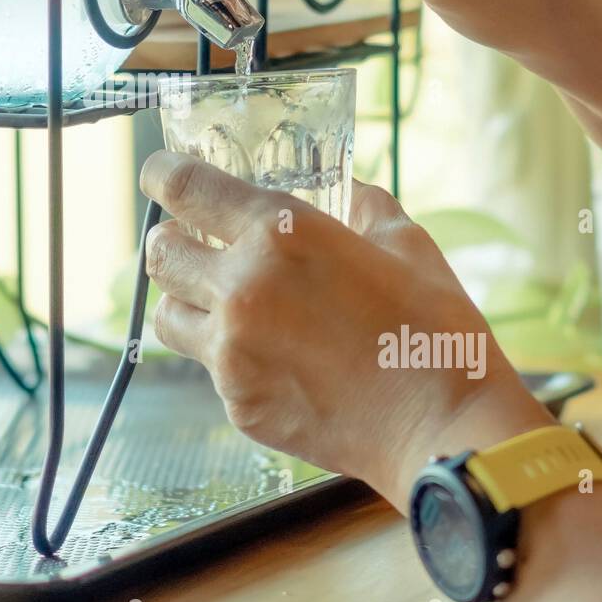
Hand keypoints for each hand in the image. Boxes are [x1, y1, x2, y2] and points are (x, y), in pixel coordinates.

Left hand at [141, 151, 549, 510]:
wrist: (442, 428)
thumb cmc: (434, 331)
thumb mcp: (408, 246)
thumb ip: (367, 209)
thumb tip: (352, 194)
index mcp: (281, 234)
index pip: (184, 188)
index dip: (162, 174)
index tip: (159, 173)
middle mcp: (241, 288)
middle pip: (159, 254)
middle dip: (171, 242)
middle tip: (194, 244)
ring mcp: (233, 353)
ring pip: (168, 316)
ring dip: (187, 302)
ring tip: (225, 305)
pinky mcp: (238, 405)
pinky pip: (210, 370)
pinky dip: (229, 358)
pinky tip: (277, 360)